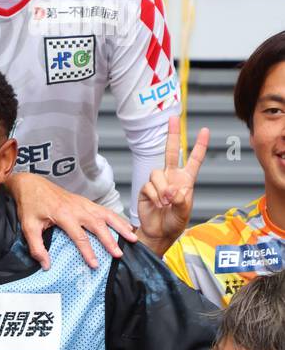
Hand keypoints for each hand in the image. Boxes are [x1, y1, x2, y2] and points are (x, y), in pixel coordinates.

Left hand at [5, 172, 135, 269]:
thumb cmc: (29, 205)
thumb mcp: (28, 227)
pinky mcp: (85, 202)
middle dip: (110, 240)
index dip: (88, 251)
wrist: (31, 184)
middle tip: (119, 254)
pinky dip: (117, 218)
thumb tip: (46, 265)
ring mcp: (83, 203)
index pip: (79, 236)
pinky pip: (105, 210)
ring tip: (133, 238)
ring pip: (106, 215)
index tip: (95, 264)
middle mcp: (77, 208)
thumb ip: (36, 247)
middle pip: (98, 225)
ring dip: (120, 226)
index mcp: (63, 214)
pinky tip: (126, 226)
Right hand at [137, 116, 208, 255]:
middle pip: (171, 152)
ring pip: (156, 173)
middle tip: (173, 118)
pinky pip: (149, 186)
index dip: (199, 145)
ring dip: (162, 189)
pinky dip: (154, 195)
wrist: (157, 232)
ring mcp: (157, 182)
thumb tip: (173, 190)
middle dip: (172, 135)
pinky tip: (158, 204)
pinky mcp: (146, 189)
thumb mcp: (184, 213)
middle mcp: (171, 177)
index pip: (194, 159)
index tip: (204, 131)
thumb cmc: (174, 223)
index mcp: (186, 180)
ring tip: (166, 202)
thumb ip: (182, 200)